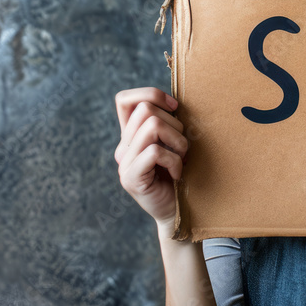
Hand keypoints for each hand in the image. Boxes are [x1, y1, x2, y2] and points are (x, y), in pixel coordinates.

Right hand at [113, 87, 187, 232]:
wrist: (177, 211)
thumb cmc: (180, 173)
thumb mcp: (175, 142)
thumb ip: (168, 123)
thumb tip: (176, 102)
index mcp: (131, 135)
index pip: (124, 99)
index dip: (150, 94)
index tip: (174, 108)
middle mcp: (123, 146)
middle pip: (145, 110)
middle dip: (174, 123)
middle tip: (182, 146)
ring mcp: (124, 163)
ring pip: (152, 126)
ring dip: (178, 141)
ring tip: (182, 158)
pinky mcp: (131, 178)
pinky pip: (155, 152)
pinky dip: (174, 160)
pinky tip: (177, 173)